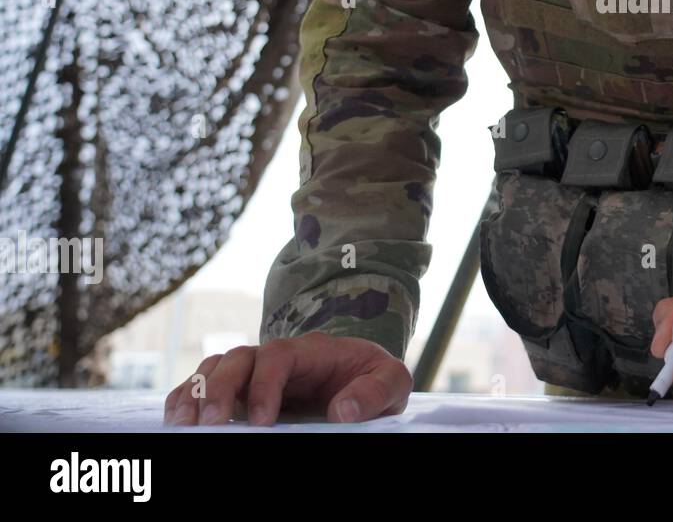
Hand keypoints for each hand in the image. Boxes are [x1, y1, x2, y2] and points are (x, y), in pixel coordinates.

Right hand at [162, 331, 411, 426]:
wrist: (365, 379)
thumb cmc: (375, 379)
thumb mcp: (392, 382)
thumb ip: (375, 392)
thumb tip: (343, 411)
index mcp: (313, 350)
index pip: (277, 356)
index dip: (264, 385)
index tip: (262, 422)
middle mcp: (277, 356)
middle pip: (237, 358)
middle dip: (219, 388)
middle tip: (211, 425)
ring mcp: (255, 372)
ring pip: (215, 368)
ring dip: (195, 393)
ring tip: (183, 425)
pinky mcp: (242, 390)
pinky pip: (206, 384)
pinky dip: (187, 397)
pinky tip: (176, 419)